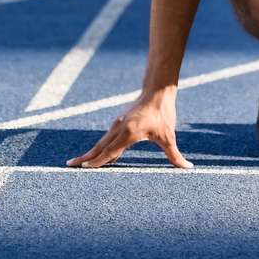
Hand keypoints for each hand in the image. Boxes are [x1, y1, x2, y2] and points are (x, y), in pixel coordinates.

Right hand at [66, 90, 193, 170]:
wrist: (157, 90)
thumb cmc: (163, 113)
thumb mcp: (168, 136)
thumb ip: (175, 155)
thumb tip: (189, 168)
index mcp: (129, 133)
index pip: (110, 151)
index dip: (98, 161)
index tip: (85, 168)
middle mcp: (119, 128)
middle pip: (99, 146)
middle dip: (85, 157)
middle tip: (69, 166)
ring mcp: (118, 124)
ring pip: (101, 142)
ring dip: (90, 152)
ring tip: (78, 162)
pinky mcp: (119, 123)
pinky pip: (106, 138)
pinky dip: (99, 147)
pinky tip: (96, 154)